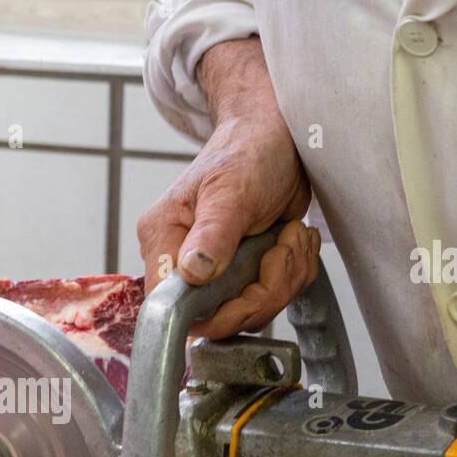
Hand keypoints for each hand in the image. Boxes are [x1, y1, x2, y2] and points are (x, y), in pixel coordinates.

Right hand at [136, 38, 319, 338]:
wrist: (279, 137)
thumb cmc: (247, 150)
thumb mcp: (230, 188)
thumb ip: (211, 234)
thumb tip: (192, 274)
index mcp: (163, 240)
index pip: (167, 306)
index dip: (210, 313)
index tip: (248, 290)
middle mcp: (182, 263)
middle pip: (216, 318)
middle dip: (261, 293)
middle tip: (281, 252)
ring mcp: (214, 273)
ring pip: (249, 312)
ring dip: (284, 279)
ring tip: (291, 237)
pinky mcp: (243, 275)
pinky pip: (270, 299)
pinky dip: (293, 274)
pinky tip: (292, 240)